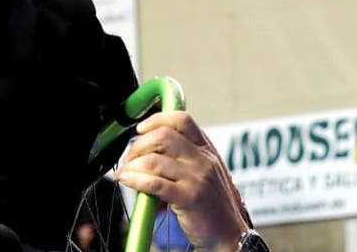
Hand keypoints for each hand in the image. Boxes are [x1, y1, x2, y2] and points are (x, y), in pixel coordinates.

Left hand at [114, 111, 249, 249]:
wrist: (231, 235)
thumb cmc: (213, 205)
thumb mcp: (205, 172)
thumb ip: (184, 156)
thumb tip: (148, 148)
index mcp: (206, 150)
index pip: (182, 119)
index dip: (157, 119)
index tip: (140, 129)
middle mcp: (203, 159)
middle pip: (163, 136)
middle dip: (138, 145)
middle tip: (129, 158)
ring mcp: (197, 178)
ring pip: (154, 160)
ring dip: (132, 165)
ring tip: (125, 172)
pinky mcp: (189, 198)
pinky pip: (154, 183)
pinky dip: (134, 179)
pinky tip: (127, 180)